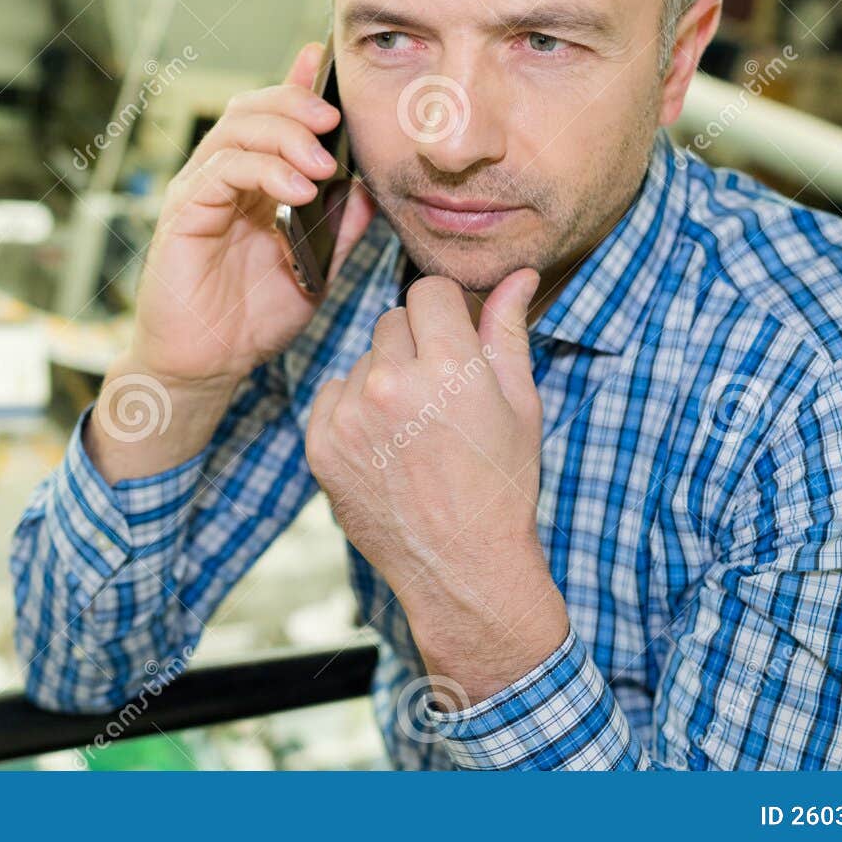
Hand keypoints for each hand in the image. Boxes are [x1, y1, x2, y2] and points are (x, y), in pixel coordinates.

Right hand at [87, 44, 375, 482]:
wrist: (207, 366)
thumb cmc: (252, 319)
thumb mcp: (315, 268)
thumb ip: (340, 226)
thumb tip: (372, 186)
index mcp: (253, 182)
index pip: (274, 118)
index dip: (299, 86)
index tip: (328, 64)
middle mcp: (222, 177)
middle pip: (254, 110)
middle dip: (297, 106)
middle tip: (335, 123)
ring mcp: (199, 190)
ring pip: (237, 130)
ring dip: (286, 137)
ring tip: (322, 165)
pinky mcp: (183, 212)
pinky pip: (221, 170)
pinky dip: (263, 170)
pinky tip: (297, 190)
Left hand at [304, 269, 567, 704]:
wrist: (463, 568)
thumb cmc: (501, 483)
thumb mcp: (520, 403)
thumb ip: (507, 330)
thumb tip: (517, 274)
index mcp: (448, 367)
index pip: (428, 290)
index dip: (447, 313)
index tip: (456, 341)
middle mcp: (391, 384)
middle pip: (392, 320)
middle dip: (415, 344)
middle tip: (439, 394)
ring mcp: (350, 417)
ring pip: (361, 359)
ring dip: (382, 378)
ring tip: (413, 429)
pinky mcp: (321, 445)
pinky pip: (332, 395)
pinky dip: (353, 411)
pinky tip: (385, 446)